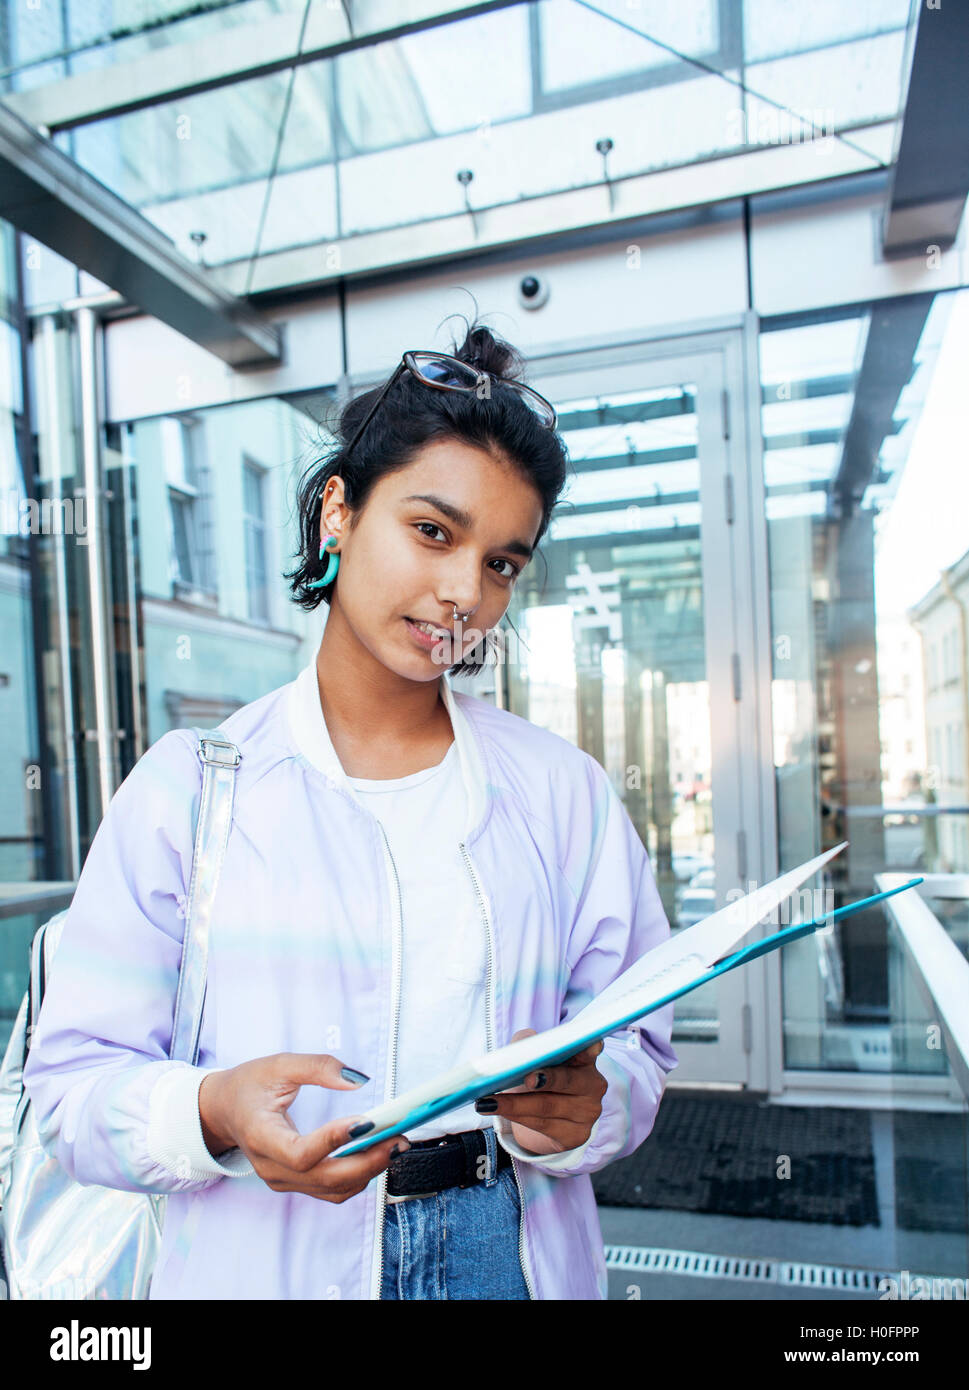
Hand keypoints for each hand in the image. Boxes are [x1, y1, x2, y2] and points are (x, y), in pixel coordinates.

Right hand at [198, 1053, 410, 1202]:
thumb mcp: (279, 1064)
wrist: (223, 1110)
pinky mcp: (295, 1183)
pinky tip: (377, 1153)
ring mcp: (283, 1180)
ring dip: (368, 1171)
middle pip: (324, 1179)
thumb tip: (358, 1079)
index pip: (301, 1153)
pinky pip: (331, 1189)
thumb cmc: (249, 1085)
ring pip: (333, 1189)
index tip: (366, 1122)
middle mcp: (271, 1168)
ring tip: (396, 1145)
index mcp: (262, 1137)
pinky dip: (358, 1176)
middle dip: (367, 1162)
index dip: (334, 1142)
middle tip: (398, 1140)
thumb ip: (318, 1067)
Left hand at [475, 1028, 606, 1156]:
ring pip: (548, 1107)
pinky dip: (516, 1117)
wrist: (546, 1113)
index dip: (589, 1048)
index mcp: (585, 1059)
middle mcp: (592, 1086)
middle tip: (526, 1078)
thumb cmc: (541, 1075)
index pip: (590, 1051)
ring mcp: (587, 1113)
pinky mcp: (575, 1136)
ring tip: (488, 1100)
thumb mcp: (536, 1056)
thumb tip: (521, 1044)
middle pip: (567, 1081)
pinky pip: (542, 1126)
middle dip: (547, 1079)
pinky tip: (495, 1110)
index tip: (588, 1045)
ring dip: (515, 1104)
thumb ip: (530, 1043)